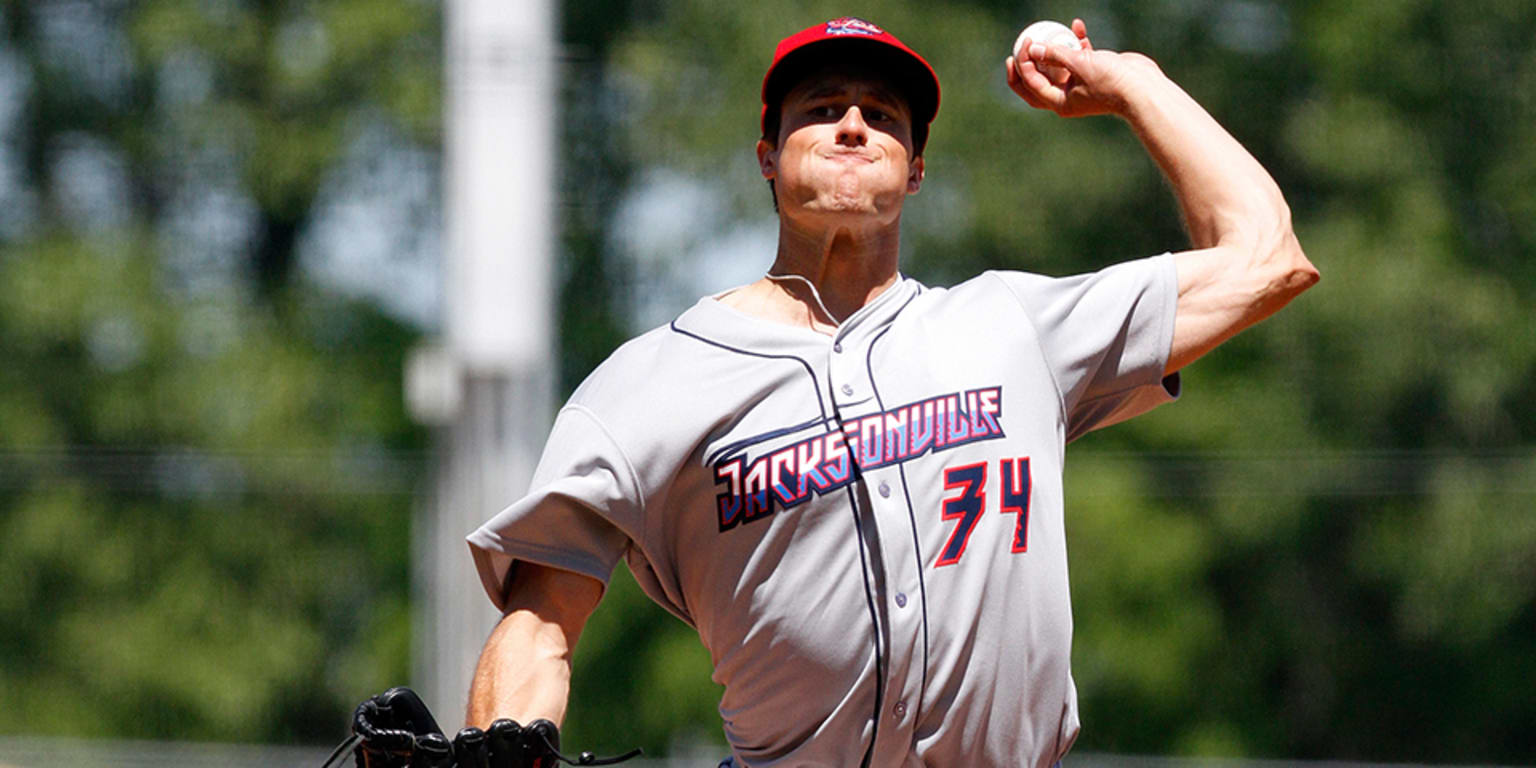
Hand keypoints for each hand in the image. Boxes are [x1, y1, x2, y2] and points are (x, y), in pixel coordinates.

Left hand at [1002, 18, 1162, 117]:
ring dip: (1054, 48)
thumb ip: (1055, 55)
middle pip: (1039, 81)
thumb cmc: (1110, 81)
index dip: (1024, 64)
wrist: (1142, 87)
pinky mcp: (1094, 72)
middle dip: (1027, 65)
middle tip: (1018, 48)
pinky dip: (1077, 42)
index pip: (1033, 85)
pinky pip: (1080, 56)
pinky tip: (1077, 25)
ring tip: (1047, 31)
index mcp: (1060, 103)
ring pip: (1060, 66)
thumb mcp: (1079, 65)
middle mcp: (1068, 97)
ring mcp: (1081, 84)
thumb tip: (1033, 49)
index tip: (1027, 44)